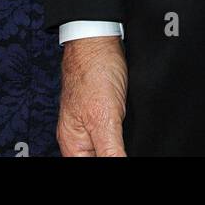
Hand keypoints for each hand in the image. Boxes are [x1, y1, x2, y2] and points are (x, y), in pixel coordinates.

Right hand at [57, 36, 127, 155]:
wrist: (98, 36)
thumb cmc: (93, 70)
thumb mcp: (104, 119)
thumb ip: (110, 151)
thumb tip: (119, 165)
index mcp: (73, 144)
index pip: (90, 167)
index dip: (111, 162)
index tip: (122, 153)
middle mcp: (80, 136)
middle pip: (100, 157)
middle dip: (116, 153)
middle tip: (127, 143)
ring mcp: (92, 122)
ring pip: (108, 147)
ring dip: (120, 146)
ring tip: (129, 133)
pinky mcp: (104, 110)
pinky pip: (113, 130)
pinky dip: (123, 133)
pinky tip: (131, 131)